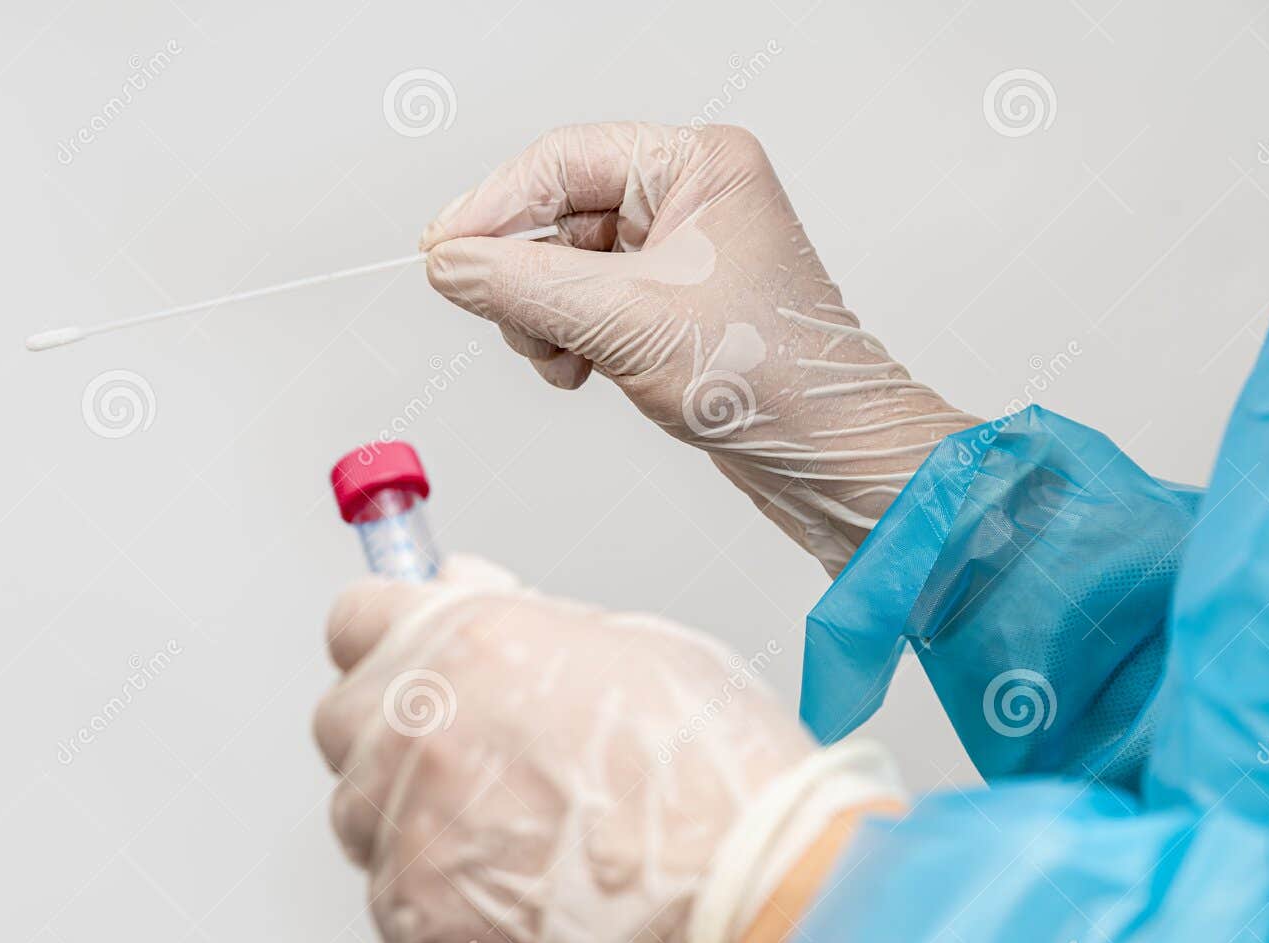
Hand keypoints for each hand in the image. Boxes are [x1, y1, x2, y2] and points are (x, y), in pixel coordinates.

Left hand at [312, 556, 895, 942]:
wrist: (758, 888)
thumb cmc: (717, 766)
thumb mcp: (629, 642)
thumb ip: (517, 615)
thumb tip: (454, 583)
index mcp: (470, 641)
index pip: (356, 619)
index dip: (390, 637)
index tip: (412, 658)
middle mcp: (422, 727)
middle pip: (343, 715)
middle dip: (395, 727)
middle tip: (474, 752)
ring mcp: (412, 826)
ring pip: (360, 809)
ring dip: (413, 812)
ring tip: (512, 831)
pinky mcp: (416, 913)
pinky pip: (391, 893)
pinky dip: (436, 891)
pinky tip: (514, 885)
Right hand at [421, 122, 977, 573]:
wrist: (828, 455)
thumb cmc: (773, 378)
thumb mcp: (627, 323)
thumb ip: (524, 286)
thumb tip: (450, 265)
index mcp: (699, 165)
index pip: (563, 160)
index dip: (493, 206)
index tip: (441, 252)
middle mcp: (691, 197)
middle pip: (558, 214)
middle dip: (525, 276)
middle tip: (511, 322)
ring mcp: (680, 254)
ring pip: (564, 266)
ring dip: (544, 317)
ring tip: (562, 360)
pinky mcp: (671, 306)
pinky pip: (587, 305)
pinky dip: (568, 339)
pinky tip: (579, 371)